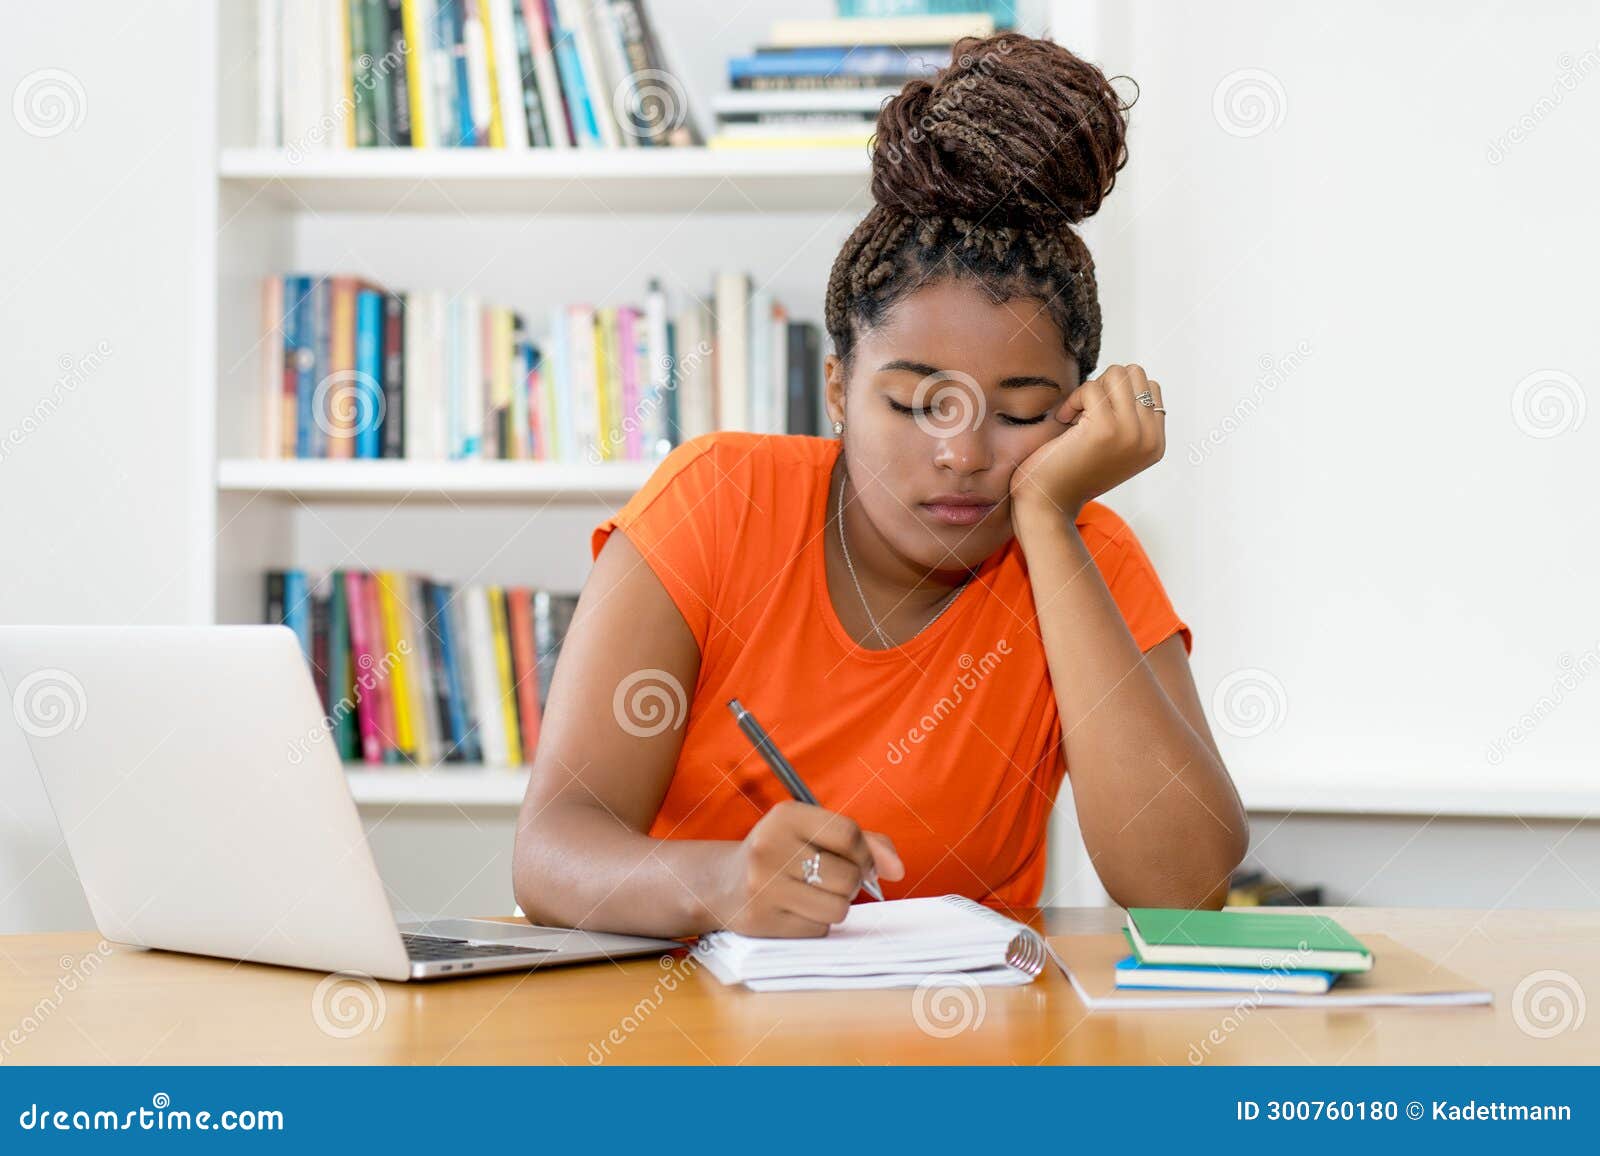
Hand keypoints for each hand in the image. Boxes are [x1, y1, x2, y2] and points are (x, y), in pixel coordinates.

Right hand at [711, 801, 904, 936]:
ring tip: (815, 894)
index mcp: (785, 816)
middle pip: (848, 876)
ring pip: (837, 908)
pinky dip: (816, 923)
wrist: (722, 882)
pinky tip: (796, 910)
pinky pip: (818, 929)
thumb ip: (864, 841)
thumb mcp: (815, 832)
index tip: (858, 859)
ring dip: (835, 905)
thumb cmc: (783, 853)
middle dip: (851, 882)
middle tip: (830, 878)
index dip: (864, 852)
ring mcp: (763, 887)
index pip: (848, 834)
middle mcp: (770, 848)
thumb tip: (898, 870)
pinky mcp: (762, 921)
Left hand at [1009, 364, 1165, 520]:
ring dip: (1090, 391)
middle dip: (1105, 386)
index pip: (1149, 387)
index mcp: (1156, 444)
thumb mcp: (1113, 447)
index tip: (1095, 417)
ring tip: (1076, 418)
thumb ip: (1129, 419)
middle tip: (1085, 413)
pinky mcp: (1105, 428)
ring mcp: (1132, 433)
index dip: (1117, 393)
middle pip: (1134, 374)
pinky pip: (1092, 387)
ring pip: (1116, 374)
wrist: (1049, 504)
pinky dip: (1073, 400)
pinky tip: (1064, 421)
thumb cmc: (1072, 472)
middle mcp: (1150, 439)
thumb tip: (1127, 375)